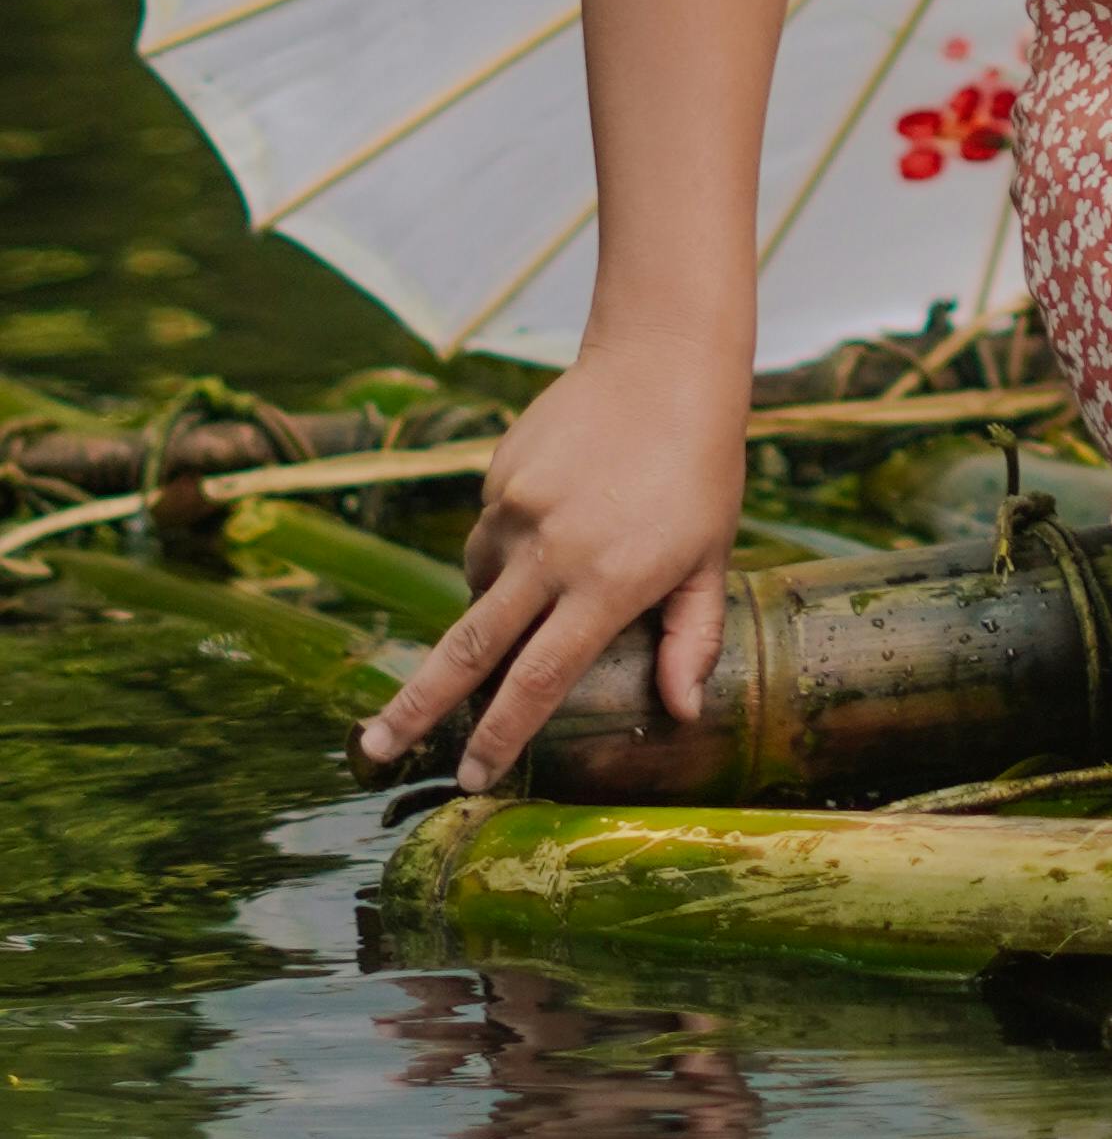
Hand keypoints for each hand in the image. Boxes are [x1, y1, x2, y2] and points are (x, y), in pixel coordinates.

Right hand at [356, 337, 744, 792]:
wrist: (662, 360)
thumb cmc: (701, 468)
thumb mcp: (711, 558)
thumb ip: (690, 638)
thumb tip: (683, 714)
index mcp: (605, 583)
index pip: (537, 680)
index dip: (499, 735)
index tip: (469, 777)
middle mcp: (549, 552)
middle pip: (469, 649)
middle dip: (416, 707)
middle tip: (372, 750)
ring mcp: (515, 509)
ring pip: (478, 586)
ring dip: (490, 611)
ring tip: (540, 589)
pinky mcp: (497, 473)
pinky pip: (489, 532)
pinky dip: (507, 550)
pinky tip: (554, 522)